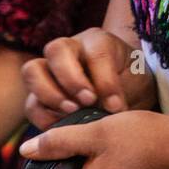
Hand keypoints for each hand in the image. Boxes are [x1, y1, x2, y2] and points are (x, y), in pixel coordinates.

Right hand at [21, 28, 155, 131]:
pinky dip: (44, 117)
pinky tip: (64, 127)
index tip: (115, 105)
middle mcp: (70, 49)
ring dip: (50, 95)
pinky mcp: (39, 94)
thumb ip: (121, 90)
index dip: (104, 80)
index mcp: (97, 41)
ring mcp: (50, 70)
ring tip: (71, 113)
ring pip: (33, 70)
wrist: (127, 93)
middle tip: (88, 102)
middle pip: (55, 49)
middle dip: (70, 78)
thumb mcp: (137, 81)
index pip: (96, 52)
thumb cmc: (132, 81)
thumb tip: (108, 110)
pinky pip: (31, 103)